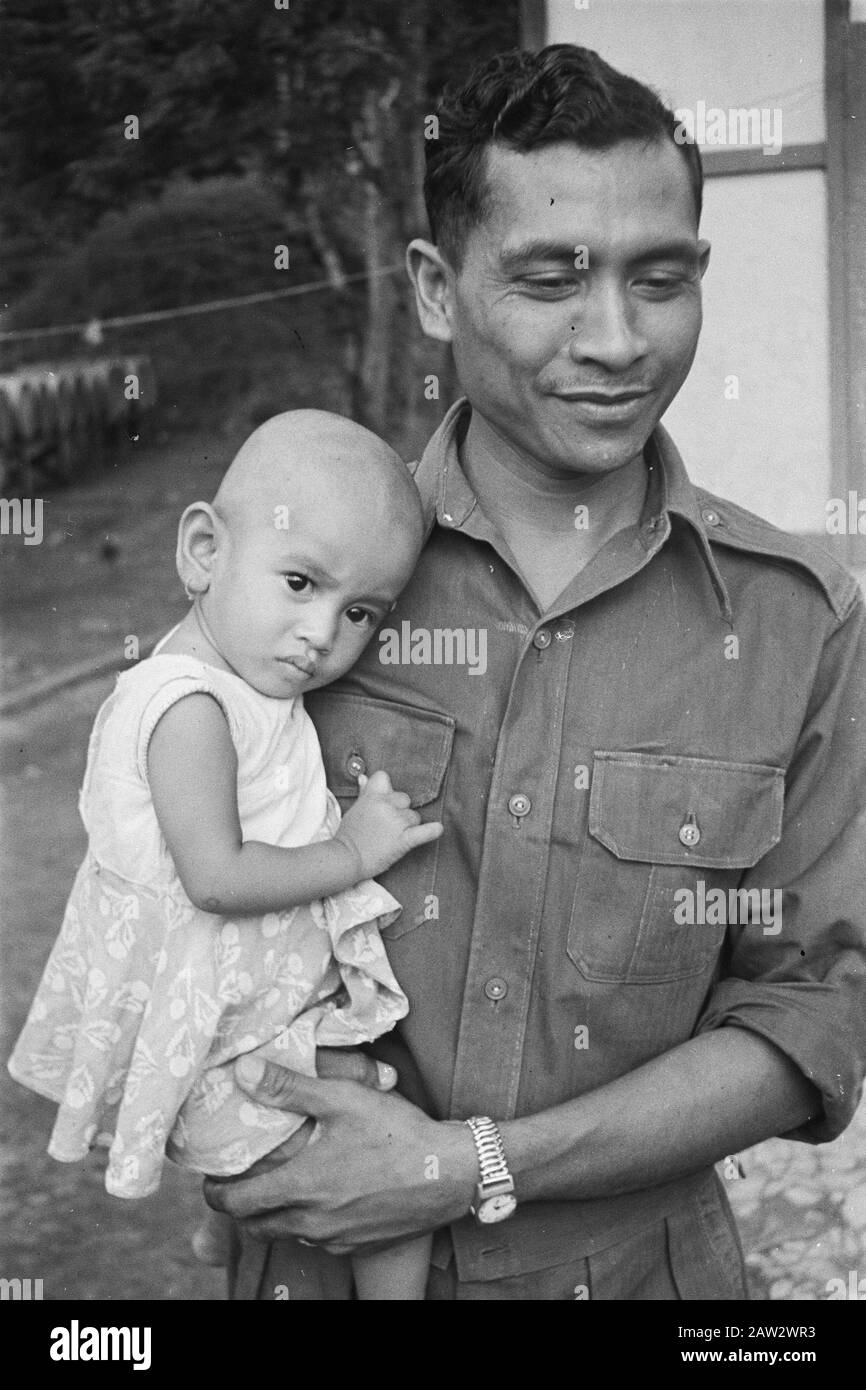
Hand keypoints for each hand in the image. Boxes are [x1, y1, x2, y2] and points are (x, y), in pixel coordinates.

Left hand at [204, 1055, 476, 1255]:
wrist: (451, 1174)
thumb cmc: (397, 1133)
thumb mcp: (342, 1099)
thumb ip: (290, 1087)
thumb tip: (245, 1071)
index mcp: (301, 1187)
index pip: (236, 1204)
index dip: (216, 1193)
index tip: (212, 1179)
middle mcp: (312, 1220)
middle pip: (255, 1226)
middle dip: (240, 1208)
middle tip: (240, 1183)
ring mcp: (336, 1237)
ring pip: (286, 1234)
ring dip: (273, 1216)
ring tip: (279, 1187)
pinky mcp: (357, 1244)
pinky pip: (318, 1239)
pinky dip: (307, 1223)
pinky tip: (322, 1197)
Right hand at [334, 769, 442, 879]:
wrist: (345, 858)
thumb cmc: (348, 835)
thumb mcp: (354, 810)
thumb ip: (364, 792)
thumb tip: (364, 777)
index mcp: (371, 796)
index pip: (384, 777)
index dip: (386, 789)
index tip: (384, 801)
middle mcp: (384, 805)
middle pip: (404, 799)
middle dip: (399, 810)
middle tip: (388, 826)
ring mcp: (395, 822)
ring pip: (414, 816)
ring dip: (408, 826)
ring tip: (393, 837)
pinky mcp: (403, 840)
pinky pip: (423, 832)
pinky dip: (431, 831)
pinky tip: (437, 829)